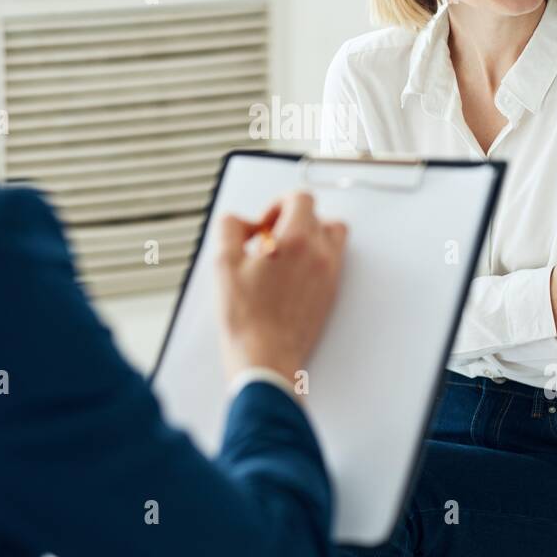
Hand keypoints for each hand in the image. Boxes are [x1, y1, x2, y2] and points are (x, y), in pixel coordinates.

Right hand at [216, 190, 347, 387]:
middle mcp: (320, 254)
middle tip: (268, 242)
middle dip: (290, 220)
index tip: (263, 225)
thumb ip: (230, 228)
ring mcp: (329, 275)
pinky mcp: (330, 294)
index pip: (301, 198)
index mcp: (297, 240)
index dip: (277, 204)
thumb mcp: (224, 263)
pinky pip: (332, 261)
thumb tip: (241, 223)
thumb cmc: (247, 318)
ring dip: (310, 236)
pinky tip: (290, 276)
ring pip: (332, 236)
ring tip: (284, 254)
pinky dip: (315, 259)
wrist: (266, 358)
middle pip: (317, 215)